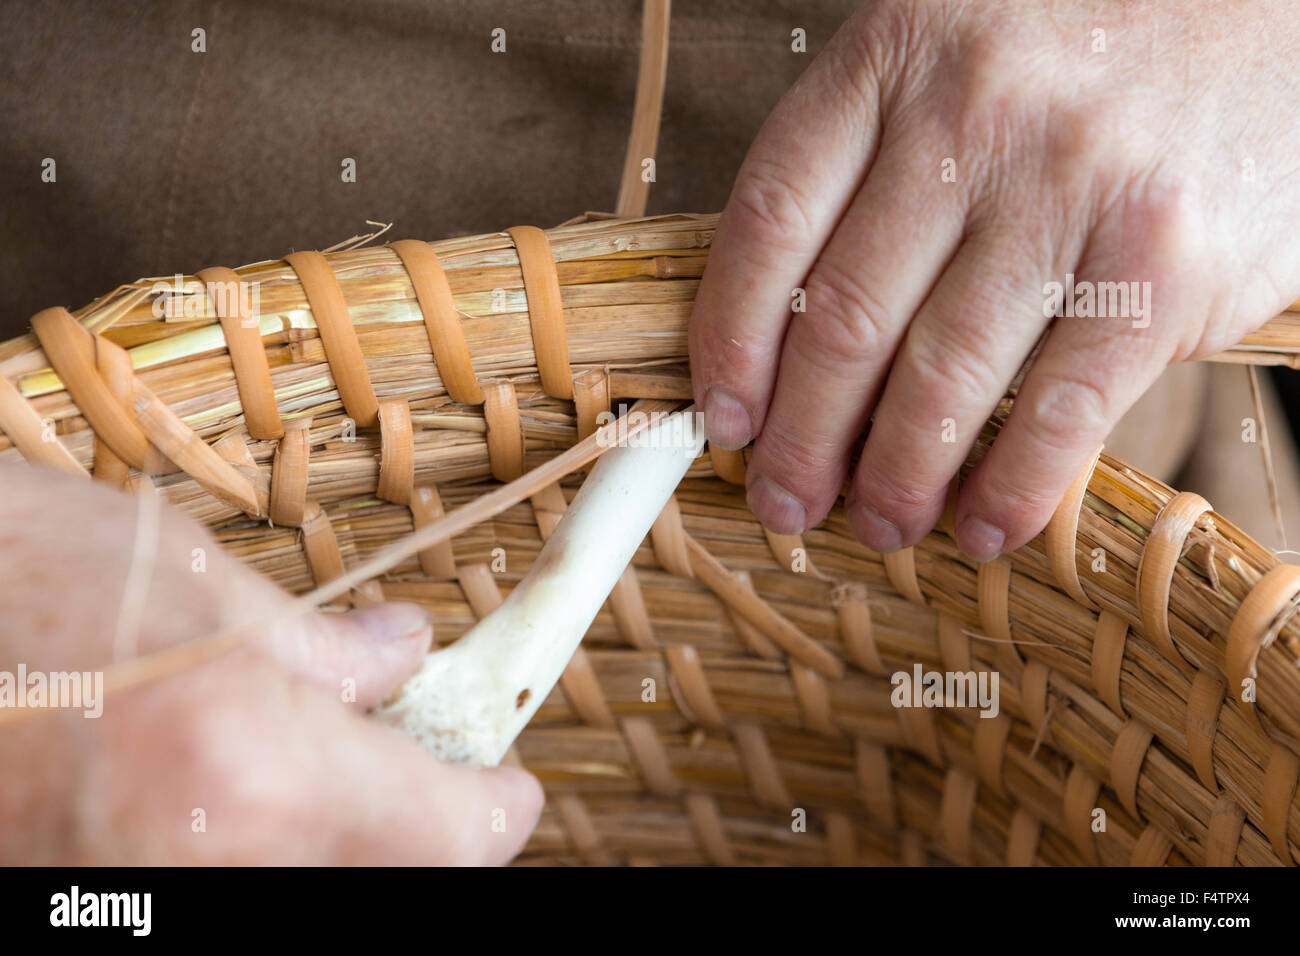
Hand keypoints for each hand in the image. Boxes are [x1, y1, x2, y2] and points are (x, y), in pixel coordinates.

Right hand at [0, 466, 541, 863]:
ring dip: (340, 838)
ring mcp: (134, 911)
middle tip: (418, 757)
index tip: (507, 778)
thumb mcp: (195, 579)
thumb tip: (406, 656)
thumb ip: (326, 645)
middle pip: (390, 880)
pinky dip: (258, 850)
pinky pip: (219, 888)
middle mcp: (208, 874)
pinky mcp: (76, 910)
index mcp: (258, 772)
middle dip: (420, 823)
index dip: (499, 806)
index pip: (454, 839)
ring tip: (317, 759)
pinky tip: (232, 790)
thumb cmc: (9, 566)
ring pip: (308, 888)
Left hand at [690, 0, 1299, 558]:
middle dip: (802, 441)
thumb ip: (876, 171)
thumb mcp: (955, 66)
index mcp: (893, 58)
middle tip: (786, 501)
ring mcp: (1069, 188)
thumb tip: (796, 345)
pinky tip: (981, 529)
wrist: (1272, 6)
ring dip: (893, 480)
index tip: (724, 419)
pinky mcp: (1163, 263)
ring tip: (878, 526)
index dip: (730, 341)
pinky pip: (1057, 409)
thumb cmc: (1088, 57)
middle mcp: (970, 116)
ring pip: (938, 377)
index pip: (768, 222)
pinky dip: (1008, 488)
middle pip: (843, 319)